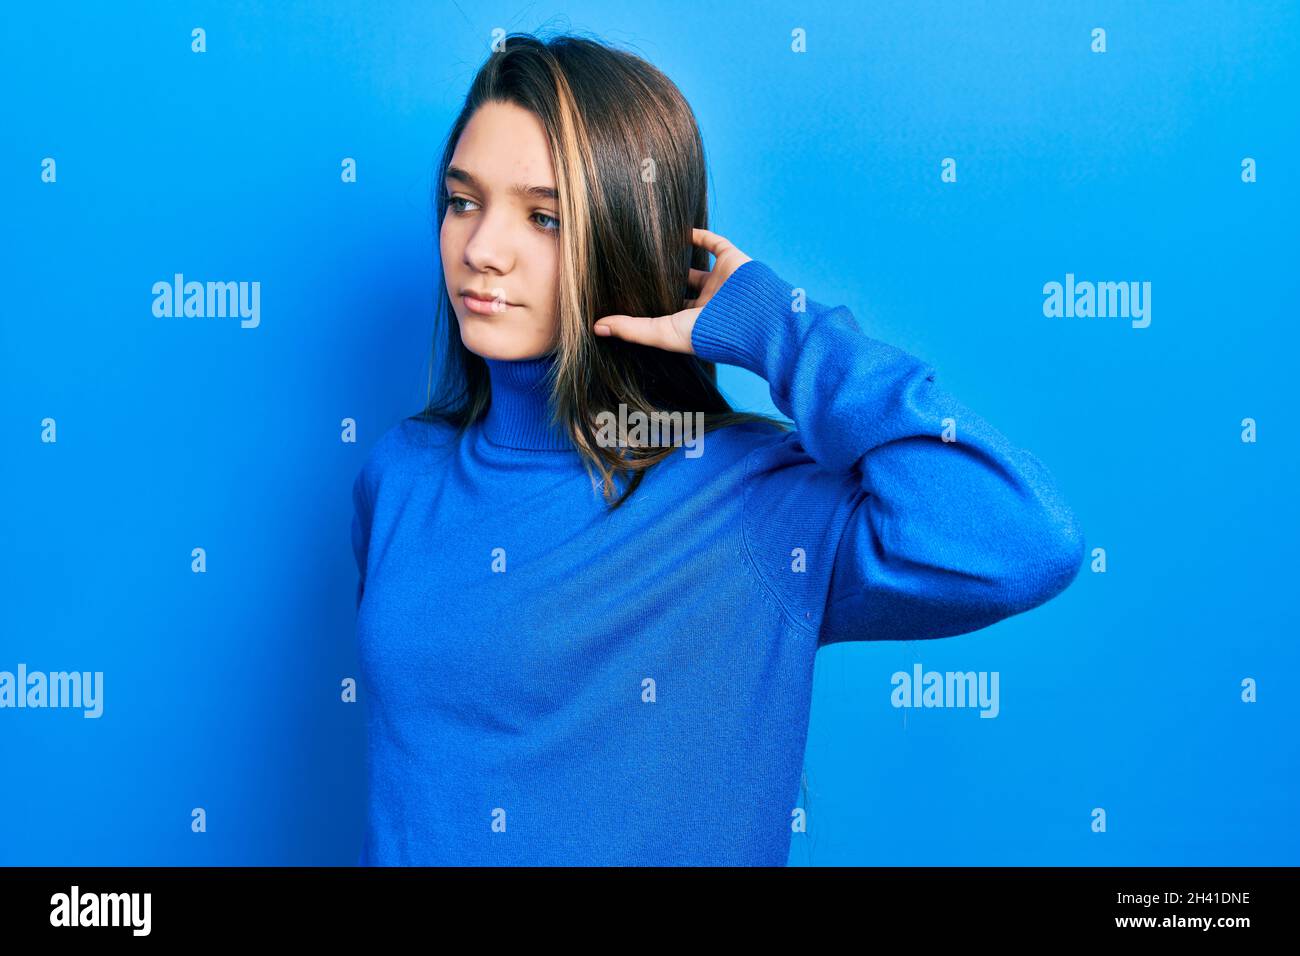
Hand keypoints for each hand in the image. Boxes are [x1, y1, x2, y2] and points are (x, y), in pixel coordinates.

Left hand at [592, 227, 751, 353]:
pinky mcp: (732, 261)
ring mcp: (721, 282)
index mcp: (694, 323)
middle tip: (637, 266)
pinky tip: (677, 228)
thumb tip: (595, 327)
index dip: (650, 304)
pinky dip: (698, 235)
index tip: (625, 293)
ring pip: (697, 267)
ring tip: (654, 245)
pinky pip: (714, 243)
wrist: (752, 319)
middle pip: (681, 289)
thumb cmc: (709, 333)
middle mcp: (707, 303)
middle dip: (664, 280)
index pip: (668, 312)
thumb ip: (631, 329)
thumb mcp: (664, 334)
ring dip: (678, 258)